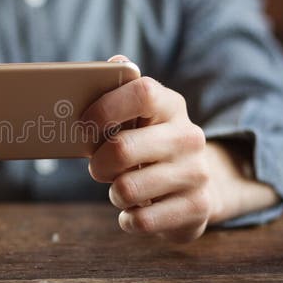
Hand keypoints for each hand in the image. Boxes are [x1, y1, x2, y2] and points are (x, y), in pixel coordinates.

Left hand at [82, 57, 210, 242]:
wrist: (196, 188)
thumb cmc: (149, 147)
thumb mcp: (139, 119)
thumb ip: (121, 92)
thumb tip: (115, 62)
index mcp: (171, 106)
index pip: (142, 92)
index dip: (105, 108)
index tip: (85, 126)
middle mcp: (189, 136)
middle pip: (122, 149)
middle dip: (98, 164)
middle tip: (99, 167)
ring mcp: (196, 173)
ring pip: (127, 189)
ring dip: (114, 193)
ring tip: (123, 188)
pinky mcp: (197, 208)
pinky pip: (141, 220)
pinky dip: (128, 219)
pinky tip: (135, 211)